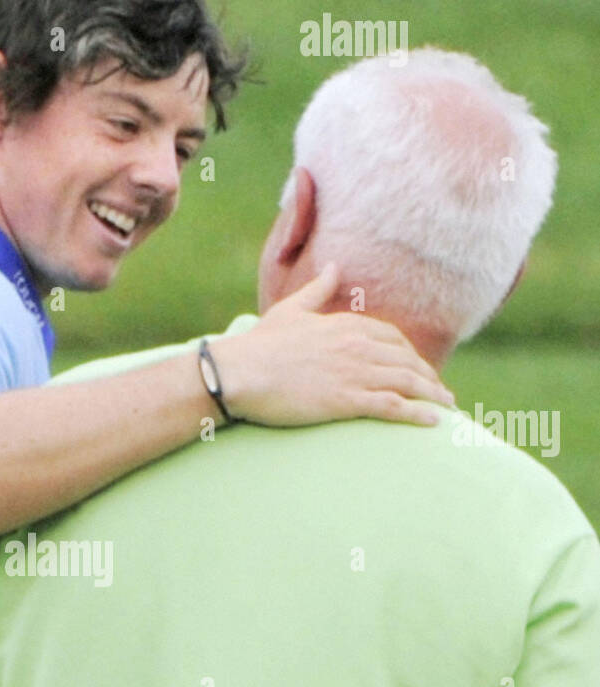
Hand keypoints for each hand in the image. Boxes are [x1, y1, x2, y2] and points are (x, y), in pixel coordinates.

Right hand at [216, 265, 454, 427]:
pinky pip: (392, 405)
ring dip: (432, 394)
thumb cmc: (259, 345)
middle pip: (406, 360)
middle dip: (428, 375)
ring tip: (447, 406)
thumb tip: (334, 266)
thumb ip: (317, 289)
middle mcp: (357, 346)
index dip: (410, 352)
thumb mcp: (290, 310)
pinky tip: (433, 420)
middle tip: (441, 390)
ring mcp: (354, 373)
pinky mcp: (346, 400)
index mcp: (345, 325)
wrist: (238, 372)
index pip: (392, 337)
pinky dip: (417, 412)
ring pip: (406, 382)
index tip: (418, 366)